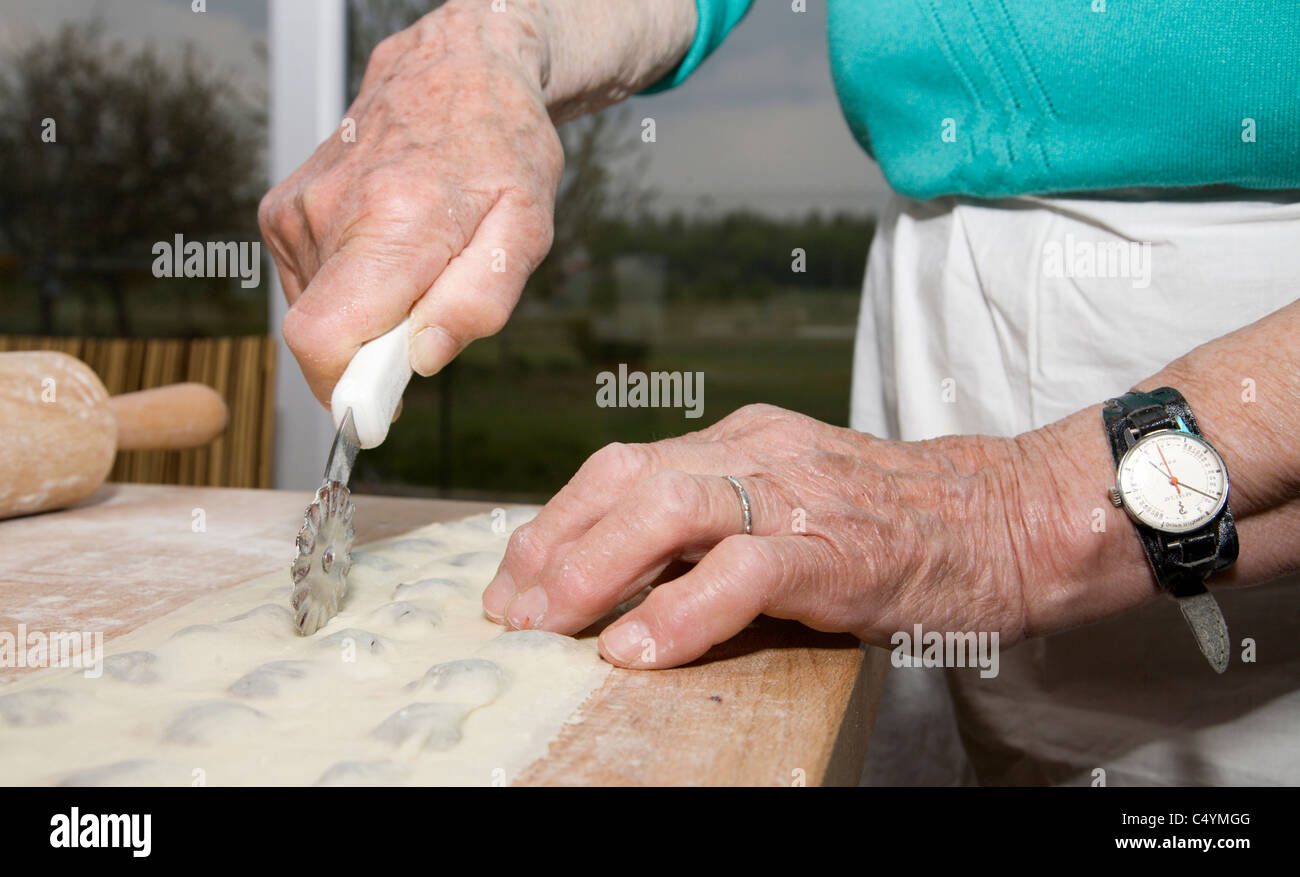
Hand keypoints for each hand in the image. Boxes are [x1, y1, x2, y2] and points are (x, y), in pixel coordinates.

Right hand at [258, 4, 561, 405]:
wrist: (453, 70)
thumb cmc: (498, 148)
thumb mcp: (526, 232)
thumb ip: (479, 302)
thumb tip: (421, 358)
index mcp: (390, 223)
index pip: (322, 342)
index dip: (346, 391)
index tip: (383, 405)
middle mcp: (328, 214)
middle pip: (326, 337)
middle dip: (377, 349)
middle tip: (430, 307)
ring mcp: (295, 211)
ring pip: (319, 313)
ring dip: (369, 313)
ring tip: (414, 260)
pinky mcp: (281, 212)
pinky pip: (311, 286)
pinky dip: (351, 287)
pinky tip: (386, 245)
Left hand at [481, 404, 1076, 668]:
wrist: (1005, 517)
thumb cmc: (895, 523)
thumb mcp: (792, 500)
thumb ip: (719, 522)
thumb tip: (628, 572)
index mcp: (741, 440)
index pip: (624, 465)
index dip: (559, 520)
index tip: (518, 575)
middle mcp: (757, 451)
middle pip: (627, 477)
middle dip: (555, 544)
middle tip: (513, 608)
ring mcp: (795, 491)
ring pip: (670, 507)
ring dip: (594, 568)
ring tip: (549, 625)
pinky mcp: (835, 544)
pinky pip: (743, 570)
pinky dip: (681, 611)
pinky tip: (638, 650)